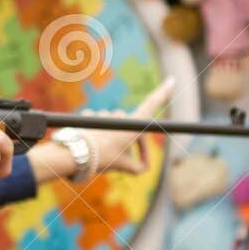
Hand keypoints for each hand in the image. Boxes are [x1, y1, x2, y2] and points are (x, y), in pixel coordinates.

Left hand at [30, 79, 174, 182]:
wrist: (76, 153)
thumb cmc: (104, 159)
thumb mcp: (124, 166)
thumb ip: (136, 167)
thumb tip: (142, 169)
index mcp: (132, 124)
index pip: (152, 104)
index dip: (163, 93)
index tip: (171, 80)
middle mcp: (120, 116)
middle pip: (131, 129)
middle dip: (135, 146)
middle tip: (138, 167)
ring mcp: (104, 115)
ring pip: (113, 130)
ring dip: (114, 142)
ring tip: (109, 159)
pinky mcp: (89, 117)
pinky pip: (98, 128)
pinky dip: (99, 137)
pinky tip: (94, 148)